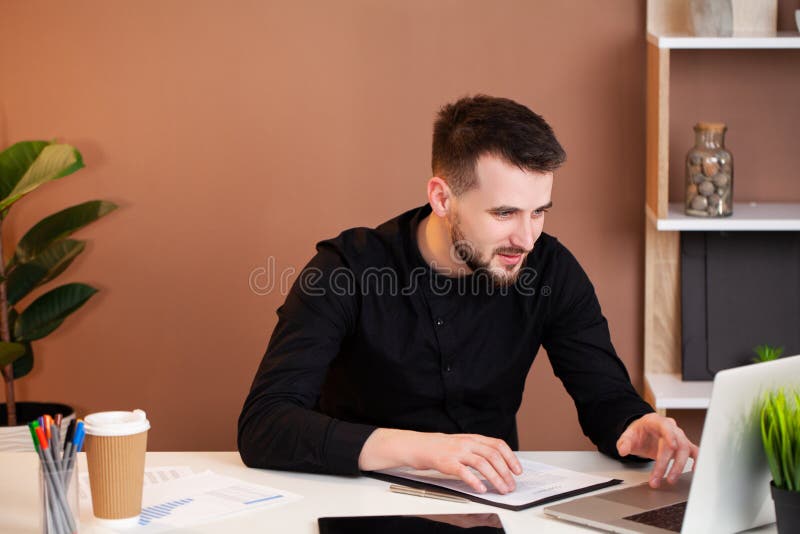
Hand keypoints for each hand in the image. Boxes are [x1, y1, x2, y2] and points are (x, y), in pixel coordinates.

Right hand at [358, 428, 522, 493]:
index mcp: (472, 438)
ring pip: (482, 463)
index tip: (517, 470)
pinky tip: (480, 489)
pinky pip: (463, 471)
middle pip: (493, 455)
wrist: (415, 445)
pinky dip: (474, 480)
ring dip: (495, 478)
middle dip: (505, 472)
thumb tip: (496, 464)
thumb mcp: (460, 444)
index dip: (511, 458)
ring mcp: (456, 451)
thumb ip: (476, 450)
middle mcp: (466, 442)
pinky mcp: (445, 461)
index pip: (498, 445)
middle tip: (510, 485)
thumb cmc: (438, 448)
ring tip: (501, 489)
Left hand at [616, 413, 698, 487]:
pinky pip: (695, 452)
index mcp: (656, 421)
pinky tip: (695, 471)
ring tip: (670, 480)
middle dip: (666, 463)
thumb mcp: (628, 435)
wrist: (644, 433)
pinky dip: (697, 461)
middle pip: (675, 443)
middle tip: (658, 478)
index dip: (670, 436)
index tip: (671, 447)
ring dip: (678, 467)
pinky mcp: (684, 445)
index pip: (665, 427)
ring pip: (685, 450)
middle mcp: (671, 427)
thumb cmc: (639, 433)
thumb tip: (623, 450)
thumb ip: (624, 442)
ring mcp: (679, 436)